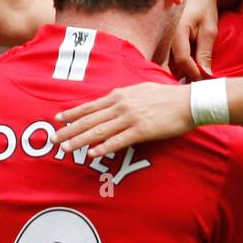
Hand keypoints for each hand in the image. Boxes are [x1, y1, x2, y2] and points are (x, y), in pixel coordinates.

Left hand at [55, 82, 193, 157]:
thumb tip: (114, 100)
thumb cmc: (166, 96)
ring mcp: (130, 118)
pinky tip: (92, 153)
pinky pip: (118, 141)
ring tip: (66, 149)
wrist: (188, 102)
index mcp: (120, 95)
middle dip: (69, 130)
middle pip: (89, 119)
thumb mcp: (141, 90)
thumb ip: (125, 96)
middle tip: (54, 139)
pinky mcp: (141, 131)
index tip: (57, 119)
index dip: (72, 113)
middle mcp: (121, 105)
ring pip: (99, 131)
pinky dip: (104, 147)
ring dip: (80, 140)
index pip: (90, 106)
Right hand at [170, 0, 231, 80]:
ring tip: (188, 83)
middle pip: (170, 65)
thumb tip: (206, 76)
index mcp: (177, 32)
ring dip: (177, 74)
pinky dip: (175, 67)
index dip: (194, 73)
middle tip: (193, 88)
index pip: (183, 61)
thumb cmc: (205, 9)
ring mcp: (162, 38)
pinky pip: (166, 58)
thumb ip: (205, 54)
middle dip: (181, 78)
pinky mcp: (163, 40)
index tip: (204, 81)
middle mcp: (165, 36)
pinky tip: (183, 73)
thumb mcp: (209, 31)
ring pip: (167, 64)